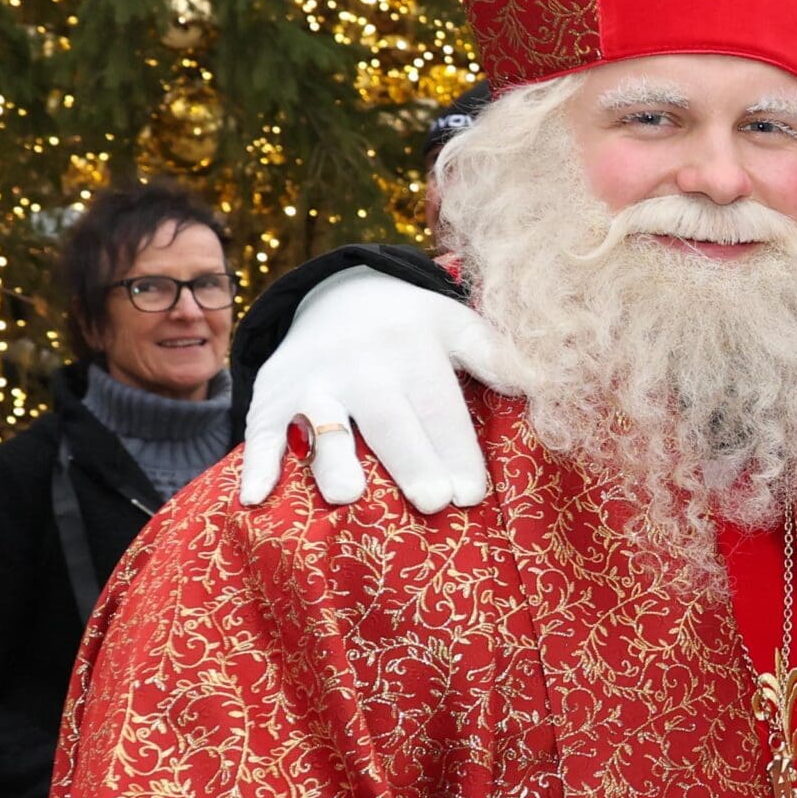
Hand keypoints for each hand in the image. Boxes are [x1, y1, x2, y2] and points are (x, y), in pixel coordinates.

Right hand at [239, 267, 517, 511]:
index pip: (439, 408)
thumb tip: (541, 384)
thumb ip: (496, 355)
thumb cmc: (413, 328)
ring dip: (332, 461)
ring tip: (350, 497)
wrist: (337, 295)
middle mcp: (361, 366)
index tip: (471, 495)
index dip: (457, 451)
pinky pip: (260, 431)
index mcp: (411, 351)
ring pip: (323, 424)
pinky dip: (256, 463)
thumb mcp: (456, 326)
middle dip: (410, 460)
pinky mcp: (271, 395)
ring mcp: (312, 382)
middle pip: (388, 420)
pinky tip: (255, 498)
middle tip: (431, 502)